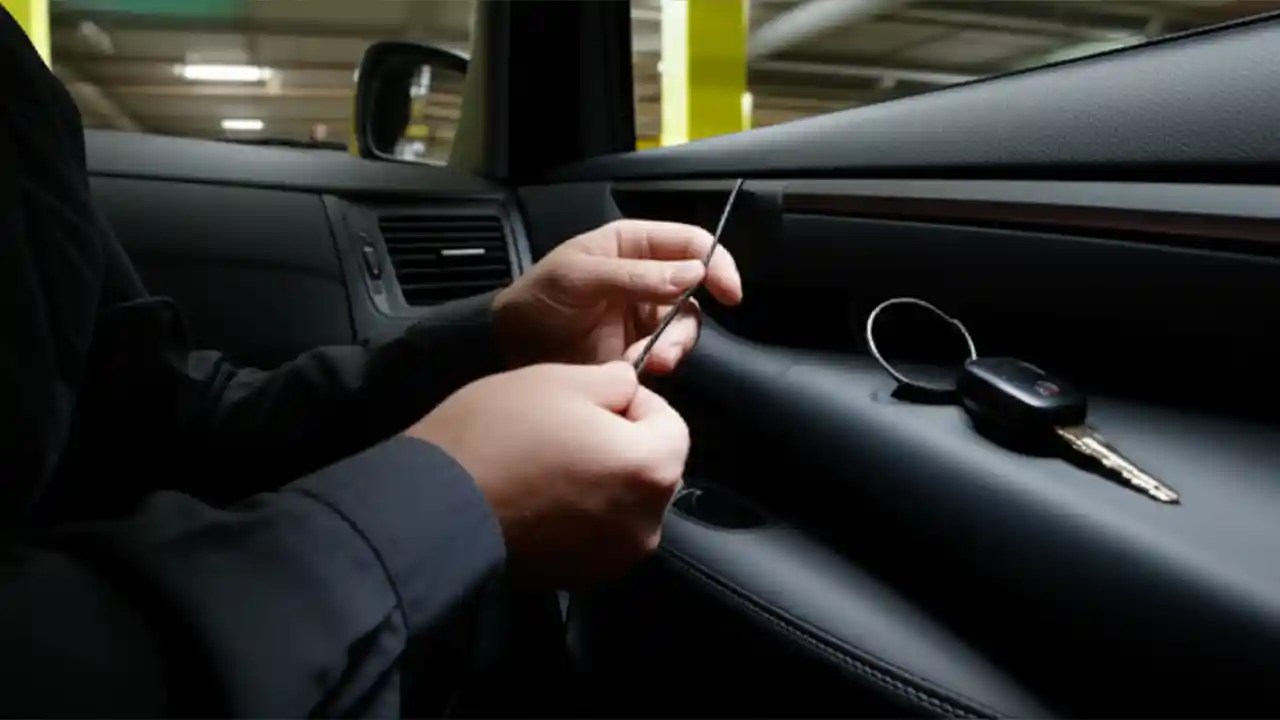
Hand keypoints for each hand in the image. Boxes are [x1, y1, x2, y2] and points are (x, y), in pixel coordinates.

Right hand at [406, 361, 688, 586]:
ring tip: (549, 463)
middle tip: (567, 429)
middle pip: (653, 467)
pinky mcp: (583, 577)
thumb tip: (629, 390)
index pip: (671, 423)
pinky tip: (540, 497)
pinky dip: (583, 515)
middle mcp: (647, 522)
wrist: (434, 505)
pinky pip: (600, 534)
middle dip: (622, 444)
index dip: (634, 404)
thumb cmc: (497, 434)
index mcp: (652, 468)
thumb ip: (616, 381)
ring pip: (627, 502)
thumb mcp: (560, 379)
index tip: (591, 401)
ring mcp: (615, 556)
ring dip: (604, 480)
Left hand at [492, 219, 743, 373]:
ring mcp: (643, 315)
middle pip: (696, 293)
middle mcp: (647, 277)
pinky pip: (664, 355)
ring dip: (672, 349)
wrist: (507, 345)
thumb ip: (635, 276)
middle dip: (685, 324)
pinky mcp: (637, 348)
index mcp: (633, 245)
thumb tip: (694, 273)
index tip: (728, 292)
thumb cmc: (537, 298)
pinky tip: (629, 372)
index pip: (690, 243)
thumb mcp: (579, 278)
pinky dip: (654, 366)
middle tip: (666, 350)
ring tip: (644, 365)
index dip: (716, 262)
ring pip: (684, 329)